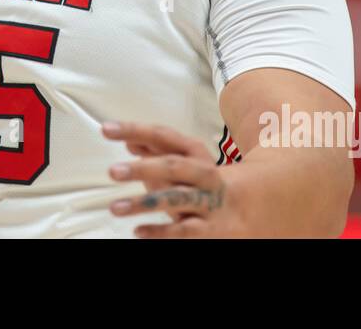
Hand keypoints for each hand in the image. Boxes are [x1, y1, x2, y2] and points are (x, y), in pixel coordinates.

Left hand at [102, 120, 241, 237]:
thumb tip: (128, 141)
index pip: (163, 136)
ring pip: (176, 199)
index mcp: (195, 152)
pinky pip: (183, 230)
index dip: (135, 130)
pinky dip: (160, 232)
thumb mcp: (184, 162)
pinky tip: (138, 231)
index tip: (107, 129)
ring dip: (145, 203)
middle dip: (143, 168)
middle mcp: (204, 173)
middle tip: (113, 171)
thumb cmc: (206, 182)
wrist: (254, 207)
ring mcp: (209, 201)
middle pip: (173, 166)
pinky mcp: (210, 229)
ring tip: (116, 207)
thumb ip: (157, 152)